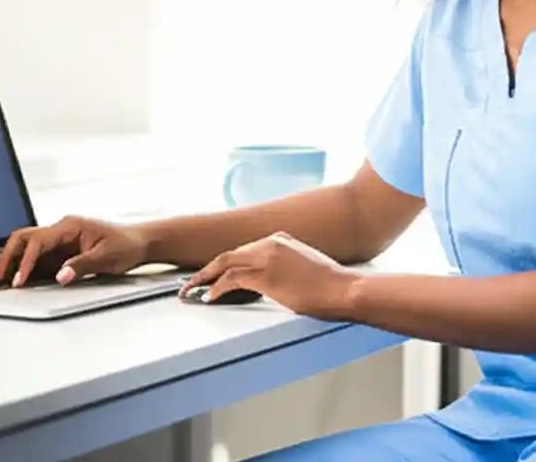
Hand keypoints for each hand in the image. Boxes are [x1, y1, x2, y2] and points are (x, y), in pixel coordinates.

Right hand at [0, 216, 149, 286]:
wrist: (140, 243)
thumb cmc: (127, 245)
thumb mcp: (107, 257)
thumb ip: (82, 265)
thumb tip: (61, 276)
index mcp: (70, 226)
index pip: (38, 241)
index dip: (26, 262)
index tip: (19, 281)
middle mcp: (61, 230)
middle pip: (24, 239)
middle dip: (8, 258)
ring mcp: (59, 241)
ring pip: (27, 247)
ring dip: (13, 263)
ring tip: (2, 282)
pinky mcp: (61, 252)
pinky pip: (37, 259)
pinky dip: (25, 269)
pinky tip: (19, 283)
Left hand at [181, 232, 359, 319]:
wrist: (343, 288)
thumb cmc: (330, 284)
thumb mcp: (305, 266)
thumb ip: (286, 266)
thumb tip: (275, 281)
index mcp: (280, 239)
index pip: (244, 251)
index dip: (226, 264)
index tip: (214, 274)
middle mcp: (270, 243)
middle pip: (230, 255)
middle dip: (208, 269)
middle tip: (193, 281)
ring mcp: (266, 257)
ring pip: (225, 264)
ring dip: (205, 278)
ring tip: (191, 290)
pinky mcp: (264, 275)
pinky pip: (231, 279)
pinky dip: (216, 288)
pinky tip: (209, 297)